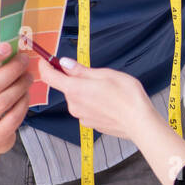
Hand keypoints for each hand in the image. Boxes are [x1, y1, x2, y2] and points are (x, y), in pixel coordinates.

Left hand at [34, 55, 151, 139]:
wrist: (139, 123)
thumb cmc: (127, 98)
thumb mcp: (106, 74)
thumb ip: (82, 70)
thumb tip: (65, 64)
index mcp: (75, 89)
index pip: (50, 77)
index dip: (45, 66)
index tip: (46, 60)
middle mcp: (74, 105)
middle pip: (67, 87)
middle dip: (76, 79)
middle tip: (96, 75)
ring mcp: (81, 116)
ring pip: (77, 98)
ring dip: (86, 92)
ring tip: (108, 91)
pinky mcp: (89, 124)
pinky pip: (85, 108)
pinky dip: (93, 103)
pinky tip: (109, 102)